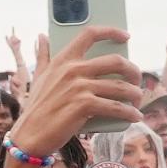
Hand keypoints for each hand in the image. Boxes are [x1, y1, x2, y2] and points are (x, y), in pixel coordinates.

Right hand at [5, 26, 143, 157]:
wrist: (29, 135)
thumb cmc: (35, 107)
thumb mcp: (38, 77)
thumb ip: (43, 56)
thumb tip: (41, 36)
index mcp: (63, 60)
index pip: (90, 34)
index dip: (111, 31)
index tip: (125, 37)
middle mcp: (72, 70)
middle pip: (116, 61)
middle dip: (133, 71)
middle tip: (136, 80)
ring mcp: (79, 88)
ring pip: (121, 87)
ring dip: (135, 95)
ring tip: (137, 101)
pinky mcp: (84, 106)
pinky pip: (116, 107)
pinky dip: (129, 113)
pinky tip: (134, 116)